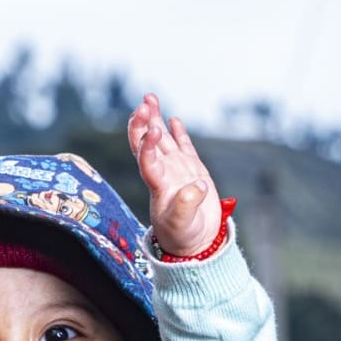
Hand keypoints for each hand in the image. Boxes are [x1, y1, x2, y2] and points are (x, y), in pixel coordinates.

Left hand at [128, 92, 222, 256]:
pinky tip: (173, 119)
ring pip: (163, 139)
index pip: (147, 160)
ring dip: (155, 119)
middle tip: (144, 102)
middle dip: (144, 123)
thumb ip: (187, 206)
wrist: (193, 242)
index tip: (154, 132)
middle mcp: (163, 173)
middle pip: (148, 143)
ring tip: (150, 98)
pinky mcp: (191, 170)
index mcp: (158, 185)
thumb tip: (196, 185)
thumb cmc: (183, 235)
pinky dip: (178, 133)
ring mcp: (176, 170)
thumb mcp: (183, 224)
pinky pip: (182, 147)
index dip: (147, 145)